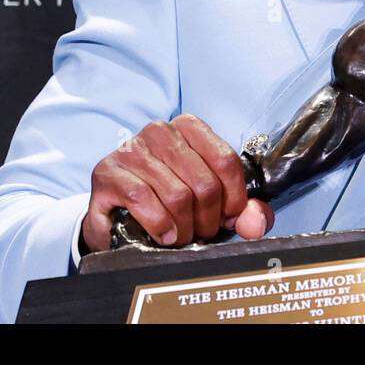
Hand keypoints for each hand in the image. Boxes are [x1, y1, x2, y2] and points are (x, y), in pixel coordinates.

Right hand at [83, 114, 273, 253]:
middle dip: (208, 218)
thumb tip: (256, 224)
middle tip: (201, 233)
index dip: (234, 198)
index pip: (226, 160)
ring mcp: (132, 149)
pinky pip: (144, 200)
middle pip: (204, 182)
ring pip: (177, 195)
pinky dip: (159, 225)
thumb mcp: (210, 203)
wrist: (116, 214)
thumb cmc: (167, 202)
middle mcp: (161, 131)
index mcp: (190, 128)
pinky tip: (162, 234)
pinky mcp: (108, 172)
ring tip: (181, 236)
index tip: (229, 219)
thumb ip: (242, 211)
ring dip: (184, 227)